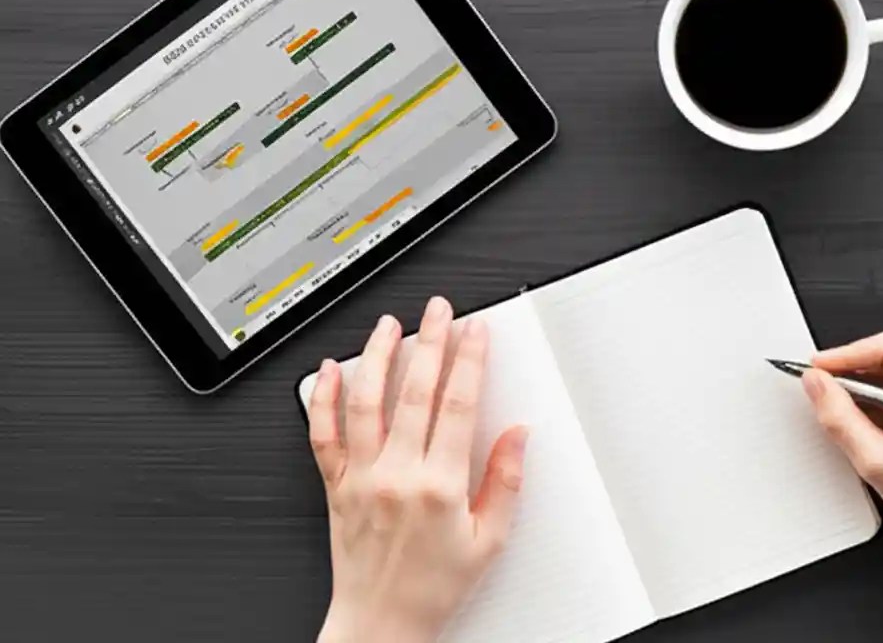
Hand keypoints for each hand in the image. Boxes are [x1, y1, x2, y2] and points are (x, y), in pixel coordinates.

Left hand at [309, 298, 529, 642]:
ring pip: (366, 403)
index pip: (458, 405)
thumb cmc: (432, 589)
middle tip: (439, 311)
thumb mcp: (489, 542)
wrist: (380, 623)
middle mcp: (397, 475)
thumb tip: (518, 437)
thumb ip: (506, 484)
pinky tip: (330, 371)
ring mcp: (362, 478)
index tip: (476, 332)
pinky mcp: (335, 487)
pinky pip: (323, 435)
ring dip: (378, 357)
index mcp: (440, 486)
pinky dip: (324, 399)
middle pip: (415, 392)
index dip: (469, 360)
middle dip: (431, 342)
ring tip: (389, 326)